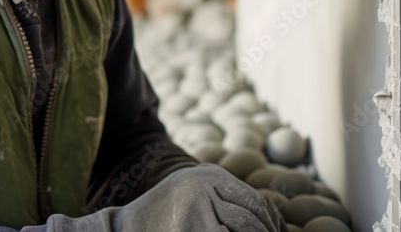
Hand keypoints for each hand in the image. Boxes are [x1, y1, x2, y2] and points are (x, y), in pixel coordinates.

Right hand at [116, 164, 285, 231]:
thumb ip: (225, 199)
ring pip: (247, 229)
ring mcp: (199, 203)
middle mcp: (206, 182)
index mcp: (210, 174)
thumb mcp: (196, 198)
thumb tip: (273, 218)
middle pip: (255, 217)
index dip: (274, 225)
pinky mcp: (194, 225)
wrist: (126, 229)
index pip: (258, 201)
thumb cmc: (164, 220)